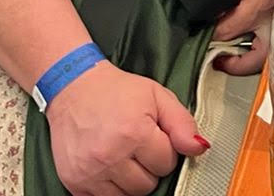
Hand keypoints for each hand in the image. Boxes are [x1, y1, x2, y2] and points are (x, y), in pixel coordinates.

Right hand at [46, 60, 205, 195]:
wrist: (74, 88)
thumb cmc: (116, 91)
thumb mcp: (156, 96)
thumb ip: (182, 123)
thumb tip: (199, 147)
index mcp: (134, 132)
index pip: (167, 163)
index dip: (165, 149)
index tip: (154, 136)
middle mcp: (111, 156)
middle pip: (148, 184)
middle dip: (148, 167)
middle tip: (138, 146)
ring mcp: (90, 172)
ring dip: (131, 179)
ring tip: (123, 156)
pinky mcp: (75, 182)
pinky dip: (111, 187)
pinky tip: (108, 167)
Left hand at [210, 0, 273, 75]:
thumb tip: (208, 12)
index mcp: (258, 5)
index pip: (229, 31)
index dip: (212, 36)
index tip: (202, 37)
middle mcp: (273, 20)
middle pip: (252, 58)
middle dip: (233, 64)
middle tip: (218, 61)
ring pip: (265, 58)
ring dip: (247, 63)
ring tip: (231, 58)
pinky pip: (273, 47)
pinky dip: (258, 54)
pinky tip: (248, 47)